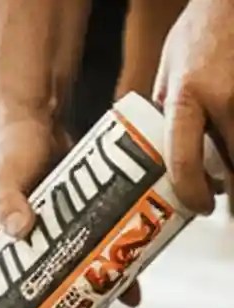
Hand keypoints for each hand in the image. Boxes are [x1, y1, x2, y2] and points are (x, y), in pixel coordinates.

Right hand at [0, 108, 141, 305]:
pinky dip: (107, 270)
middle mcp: (12, 248)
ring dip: (81, 301)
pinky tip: (130, 287)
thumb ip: (6, 202)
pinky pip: (88, 254)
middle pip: (27, 298)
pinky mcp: (68, 223)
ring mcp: (42, 237)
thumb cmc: (3, 146)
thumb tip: (19, 229)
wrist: (34, 112)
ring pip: (61, 280)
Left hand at [154, 0, 233, 214]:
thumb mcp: (171, 65)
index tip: (198, 206)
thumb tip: (155, 144)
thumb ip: (167, 104)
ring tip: (230, 182)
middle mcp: (224, 100)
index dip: (191, 192)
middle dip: (229, 194)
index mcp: (187, 96)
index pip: (183, 158)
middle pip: (232, 168)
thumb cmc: (205, 27)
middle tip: (222, 203)